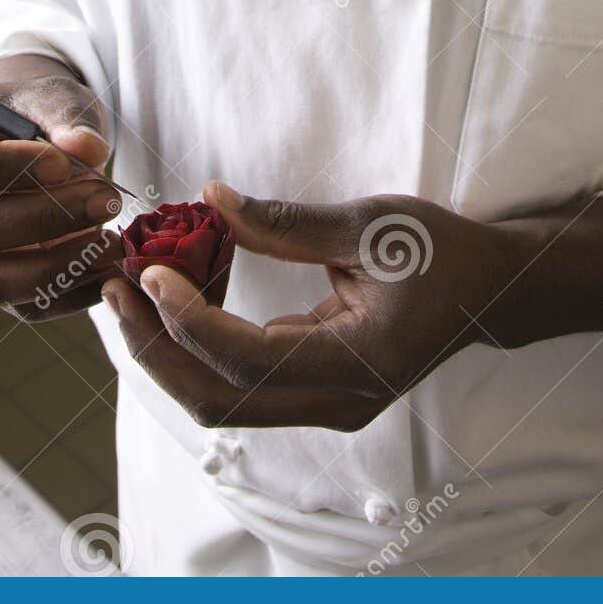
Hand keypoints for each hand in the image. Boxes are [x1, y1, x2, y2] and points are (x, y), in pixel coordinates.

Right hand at [0, 55, 123, 321]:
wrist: (38, 143)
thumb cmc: (36, 111)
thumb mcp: (51, 93)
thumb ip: (66, 115)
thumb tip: (88, 149)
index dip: (2, 166)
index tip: (61, 164)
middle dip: (46, 219)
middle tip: (107, 200)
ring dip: (56, 266)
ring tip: (112, 243)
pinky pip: (18, 304)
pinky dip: (68, 294)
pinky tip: (108, 268)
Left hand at [101, 185, 509, 428]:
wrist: (488, 291)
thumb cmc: (440, 251)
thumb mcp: (372, 224)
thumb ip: (289, 222)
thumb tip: (211, 200)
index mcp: (356, 365)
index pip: (248, 361)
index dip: (188, 319)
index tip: (150, 269)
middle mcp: (335, 402)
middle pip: (218, 399)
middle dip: (156, 345)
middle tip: (113, 285)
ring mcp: (322, 404)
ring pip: (220, 400)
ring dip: (166, 350)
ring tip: (127, 292)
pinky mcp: (311, 390)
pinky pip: (237, 383)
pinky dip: (193, 347)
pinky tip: (169, 299)